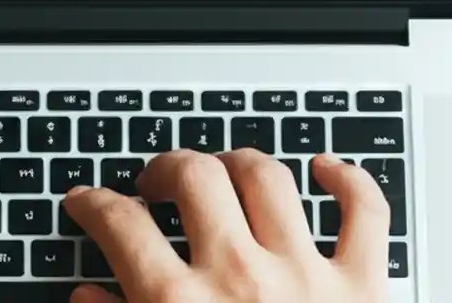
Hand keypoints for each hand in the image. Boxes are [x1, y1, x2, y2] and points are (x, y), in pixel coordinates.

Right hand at [64, 150, 388, 302]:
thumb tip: (87, 300)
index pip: (118, 223)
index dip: (93, 201)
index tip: (89, 200)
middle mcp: (239, 277)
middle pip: (191, 178)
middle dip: (163, 168)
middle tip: (154, 183)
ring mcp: (305, 276)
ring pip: (266, 176)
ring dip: (235, 162)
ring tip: (221, 172)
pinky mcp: (364, 286)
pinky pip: (364, 210)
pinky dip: (349, 179)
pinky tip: (325, 169)